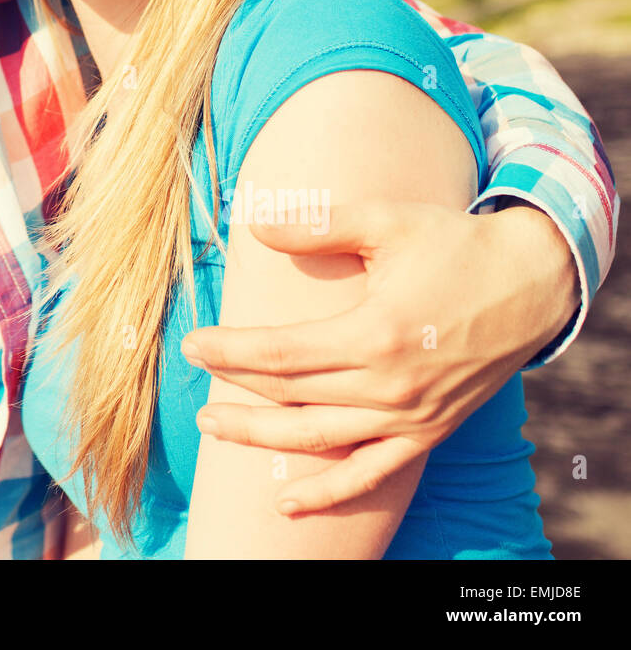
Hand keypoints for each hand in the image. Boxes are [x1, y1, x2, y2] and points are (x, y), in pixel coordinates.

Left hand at [181, 200, 578, 514]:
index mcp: (375, 334)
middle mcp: (390, 386)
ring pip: (317, 438)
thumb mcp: (386, 221)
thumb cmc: (454, 244)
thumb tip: (255, 224)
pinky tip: (287, 503)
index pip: (281, 354)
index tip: (193, 344)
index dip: (230, 351)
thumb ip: (318, 225)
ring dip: (260, 436)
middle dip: (233, 383)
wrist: (532, 282)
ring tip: (213, 425)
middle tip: (193, 368)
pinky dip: (328, 493)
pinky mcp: (428, 433)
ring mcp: (410, 417)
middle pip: (290, 394)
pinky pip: (370, 474)